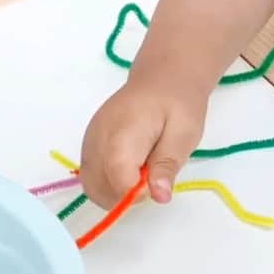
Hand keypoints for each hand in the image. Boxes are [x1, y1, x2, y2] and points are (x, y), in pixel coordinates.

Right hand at [80, 77, 206, 209]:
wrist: (163, 77)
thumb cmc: (178, 104)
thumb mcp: (184, 134)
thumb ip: (167, 166)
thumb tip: (159, 197)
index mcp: (122, 136)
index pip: (118, 183)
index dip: (138, 193)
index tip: (157, 181)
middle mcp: (98, 138)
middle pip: (99, 188)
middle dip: (126, 196)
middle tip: (151, 178)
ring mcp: (90, 139)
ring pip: (91, 184)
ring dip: (115, 191)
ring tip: (142, 172)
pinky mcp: (89, 140)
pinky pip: (90, 172)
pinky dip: (107, 181)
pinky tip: (130, 167)